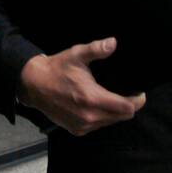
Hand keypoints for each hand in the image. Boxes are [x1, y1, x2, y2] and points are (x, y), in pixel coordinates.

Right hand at [18, 37, 145, 135]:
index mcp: (92, 98)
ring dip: (115, 112)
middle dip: (128, 106)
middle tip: (125, 92)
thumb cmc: (57, 68)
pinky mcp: (77, 130)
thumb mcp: (76, 54)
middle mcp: (89, 116)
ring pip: (111, 122)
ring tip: (111, 97)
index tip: (137, 91)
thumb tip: (113, 43)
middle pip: (122, 117)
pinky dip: (102, 117)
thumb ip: (96, 49)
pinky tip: (97, 105)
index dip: (137, 100)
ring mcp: (82, 125)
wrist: (34, 85)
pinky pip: (99, 126)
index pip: (127, 108)